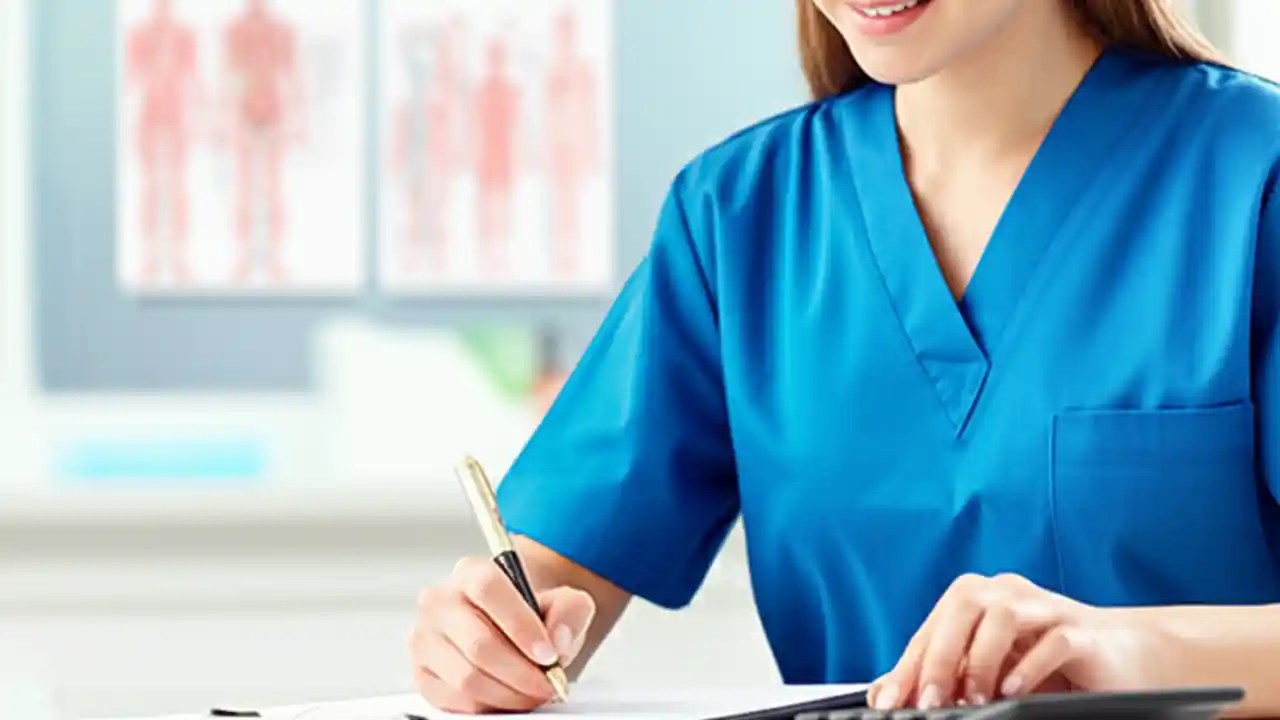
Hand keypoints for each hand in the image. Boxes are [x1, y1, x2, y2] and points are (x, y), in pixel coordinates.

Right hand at [409, 556, 596, 713]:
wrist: (509, 631)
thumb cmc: (531, 615)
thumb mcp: (565, 601)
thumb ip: (570, 611)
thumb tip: (557, 639)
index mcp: (471, 573)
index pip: (488, 589)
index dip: (520, 626)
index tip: (549, 655)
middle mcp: (440, 601)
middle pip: (478, 643)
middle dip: (521, 673)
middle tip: (547, 684)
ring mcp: (425, 638)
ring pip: (466, 677)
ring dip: (508, 694)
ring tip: (532, 693)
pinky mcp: (421, 672)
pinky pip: (454, 699)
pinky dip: (488, 705)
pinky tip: (508, 697)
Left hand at [869, 574, 1174, 709]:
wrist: (1120, 657)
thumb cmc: (1046, 661)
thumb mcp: (987, 671)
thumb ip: (943, 676)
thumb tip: (885, 691)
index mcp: (979, 599)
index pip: (933, 626)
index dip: (909, 664)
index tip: (891, 701)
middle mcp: (1007, 594)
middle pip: (962, 608)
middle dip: (939, 657)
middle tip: (930, 701)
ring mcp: (1045, 608)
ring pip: (1001, 615)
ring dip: (981, 660)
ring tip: (975, 699)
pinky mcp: (1081, 631)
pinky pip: (1053, 640)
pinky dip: (1029, 666)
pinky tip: (1013, 691)